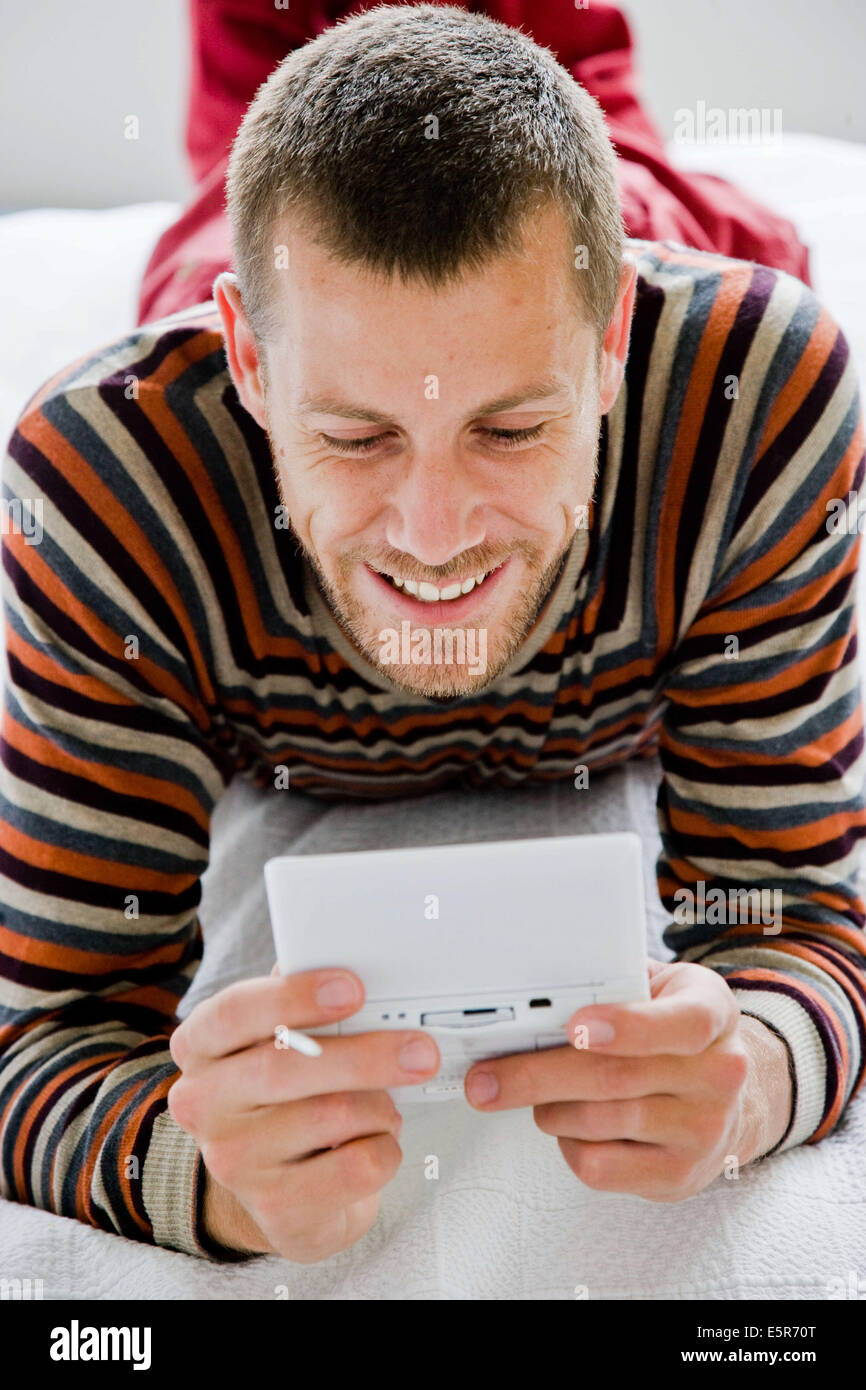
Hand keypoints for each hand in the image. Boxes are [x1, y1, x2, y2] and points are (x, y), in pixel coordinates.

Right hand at [167, 969, 439, 1260]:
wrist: (283, 1190)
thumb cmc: (288, 1098)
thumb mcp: (282, 1042)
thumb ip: (303, 1003)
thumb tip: (349, 960)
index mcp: (201, 1046)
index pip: (234, 1012)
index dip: (294, 996)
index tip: (353, 989)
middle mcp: (203, 1104)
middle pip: (285, 1068)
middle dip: (365, 1055)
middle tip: (419, 1049)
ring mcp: (234, 1161)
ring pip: (332, 1116)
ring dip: (380, 1106)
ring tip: (385, 1106)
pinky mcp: (276, 1208)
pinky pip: (356, 1167)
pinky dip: (386, 1149)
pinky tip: (375, 1143)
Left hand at [463, 957, 792, 1199]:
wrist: (729, 1097)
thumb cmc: (676, 1031)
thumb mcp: (665, 989)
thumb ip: (619, 984)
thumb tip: (540, 990)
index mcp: (713, 1014)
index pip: (680, 1023)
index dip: (626, 1026)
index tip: (575, 1026)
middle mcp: (718, 1074)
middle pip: (615, 1079)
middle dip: (537, 1076)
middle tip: (486, 1079)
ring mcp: (701, 1130)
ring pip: (598, 1122)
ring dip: (546, 1108)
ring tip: (533, 1092)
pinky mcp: (677, 1174)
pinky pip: (599, 1165)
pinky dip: (566, 1143)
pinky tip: (568, 1124)